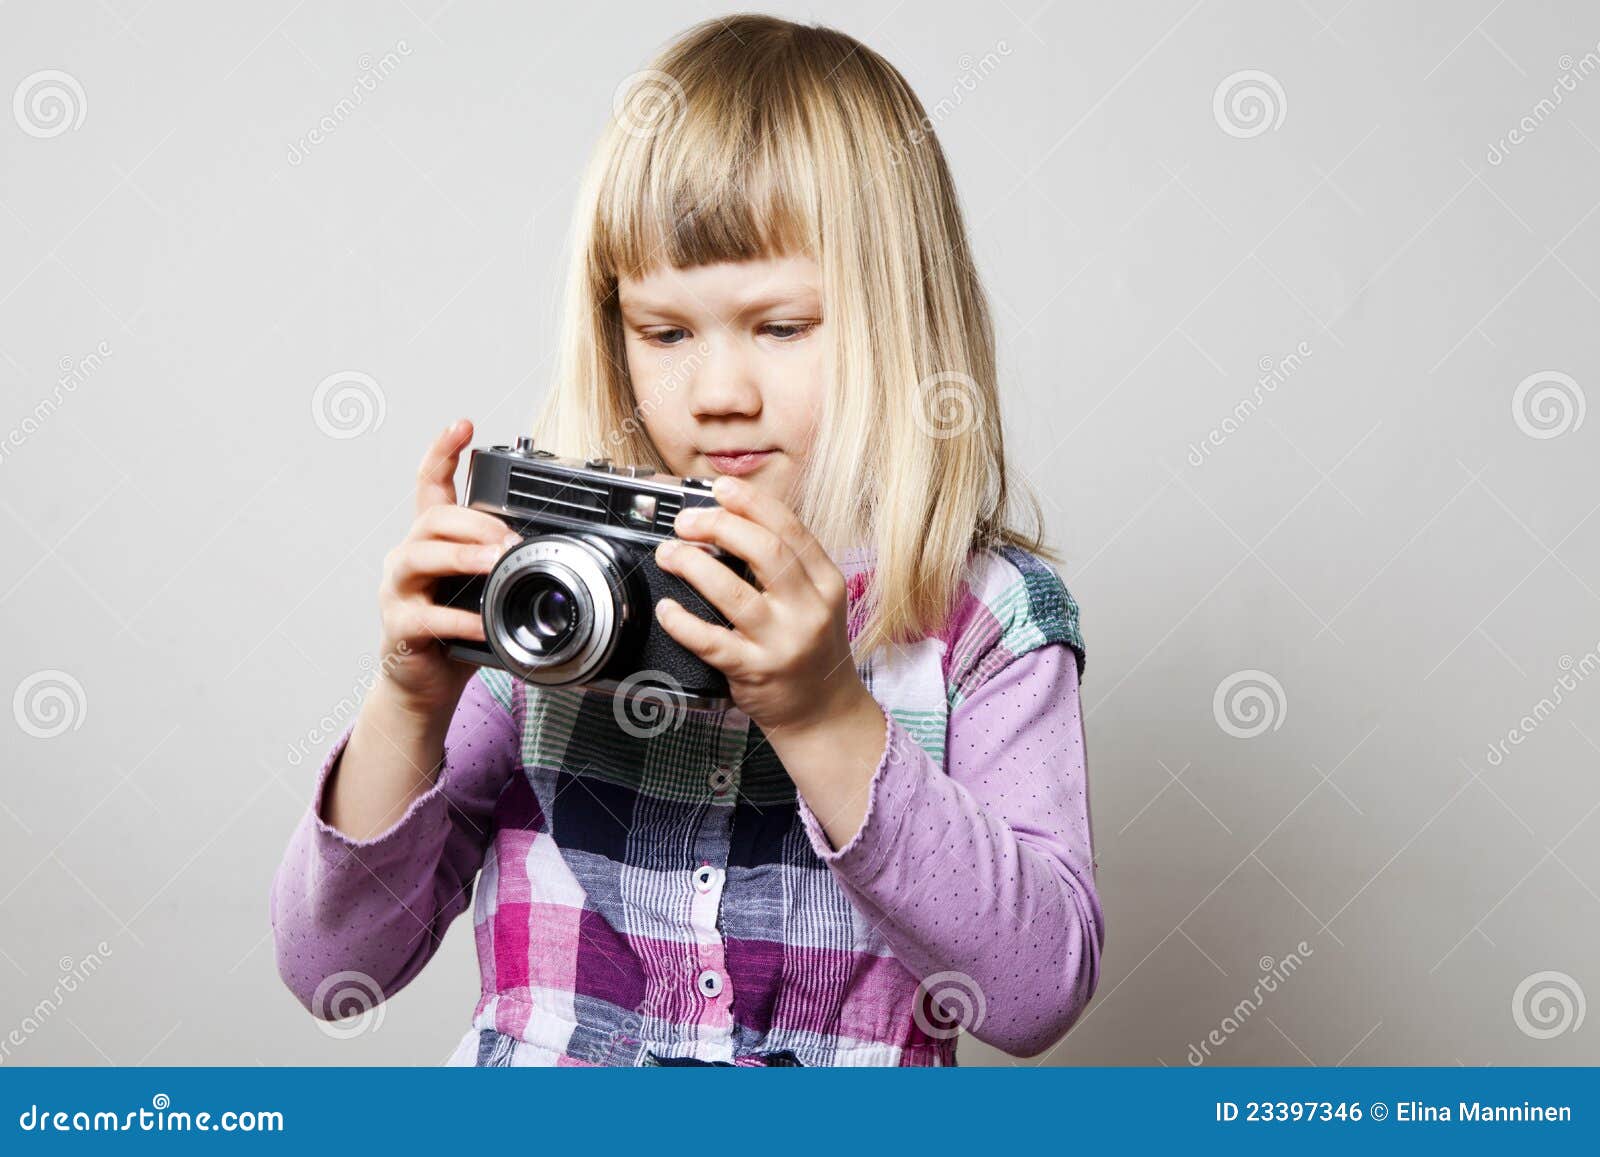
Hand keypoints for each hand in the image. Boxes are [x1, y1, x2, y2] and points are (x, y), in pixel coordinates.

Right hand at [373, 418, 518, 724]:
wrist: (426, 684)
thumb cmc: (458, 630)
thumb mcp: (483, 587)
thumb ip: (504, 560)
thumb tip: (551, 544)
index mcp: (432, 540)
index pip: (430, 484)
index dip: (443, 451)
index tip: (462, 423)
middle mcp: (409, 556)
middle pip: (433, 516)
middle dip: (475, 520)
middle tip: (511, 536)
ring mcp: (398, 590)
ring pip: (421, 556)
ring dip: (464, 556)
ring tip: (495, 563)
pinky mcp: (399, 627)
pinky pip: (426, 616)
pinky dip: (458, 617)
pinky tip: (481, 622)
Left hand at [652, 474, 873, 735]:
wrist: (823, 712)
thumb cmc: (811, 650)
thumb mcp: (816, 600)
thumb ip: (785, 564)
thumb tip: (730, 520)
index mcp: (826, 583)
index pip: (791, 529)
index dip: (752, 503)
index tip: (720, 488)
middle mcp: (809, 610)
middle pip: (765, 552)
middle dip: (719, 526)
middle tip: (686, 522)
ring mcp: (783, 642)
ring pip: (735, 593)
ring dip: (694, 566)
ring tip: (669, 554)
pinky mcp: (756, 671)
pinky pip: (712, 641)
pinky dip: (684, 622)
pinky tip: (667, 608)